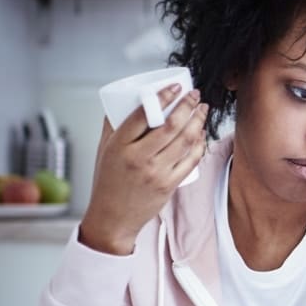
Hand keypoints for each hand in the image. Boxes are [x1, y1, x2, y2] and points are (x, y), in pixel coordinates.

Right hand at [79, 84, 208, 254]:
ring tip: (202, 110)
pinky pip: (191, 160)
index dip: (162, 96)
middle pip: (170, 125)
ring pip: (185, 141)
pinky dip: (199, 144)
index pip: (142, 114)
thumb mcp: (104, 150)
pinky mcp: (169, 185)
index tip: (175, 86)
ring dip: (198, 121)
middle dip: (188, 105)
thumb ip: (114, 125)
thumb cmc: (107, 182)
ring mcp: (156, 172)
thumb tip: (127, 101)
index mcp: (119, 146)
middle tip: (195, 95)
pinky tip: (202, 134)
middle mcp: (138, 158)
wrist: (112, 219)